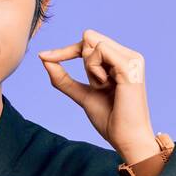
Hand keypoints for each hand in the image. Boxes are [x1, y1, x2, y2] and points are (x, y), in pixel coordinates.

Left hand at [38, 29, 159, 164]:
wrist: (126, 139)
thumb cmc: (110, 120)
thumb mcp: (82, 95)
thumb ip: (64, 79)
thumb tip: (44, 59)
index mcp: (120, 61)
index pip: (89, 42)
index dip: (66, 50)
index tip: (43, 56)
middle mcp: (128, 55)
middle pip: (89, 36)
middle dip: (79, 58)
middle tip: (95, 84)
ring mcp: (131, 59)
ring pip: (92, 43)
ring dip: (89, 68)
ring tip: (104, 87)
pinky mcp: (129, 64)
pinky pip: (99, 51)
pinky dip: (94, 69)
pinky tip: (106, 85)